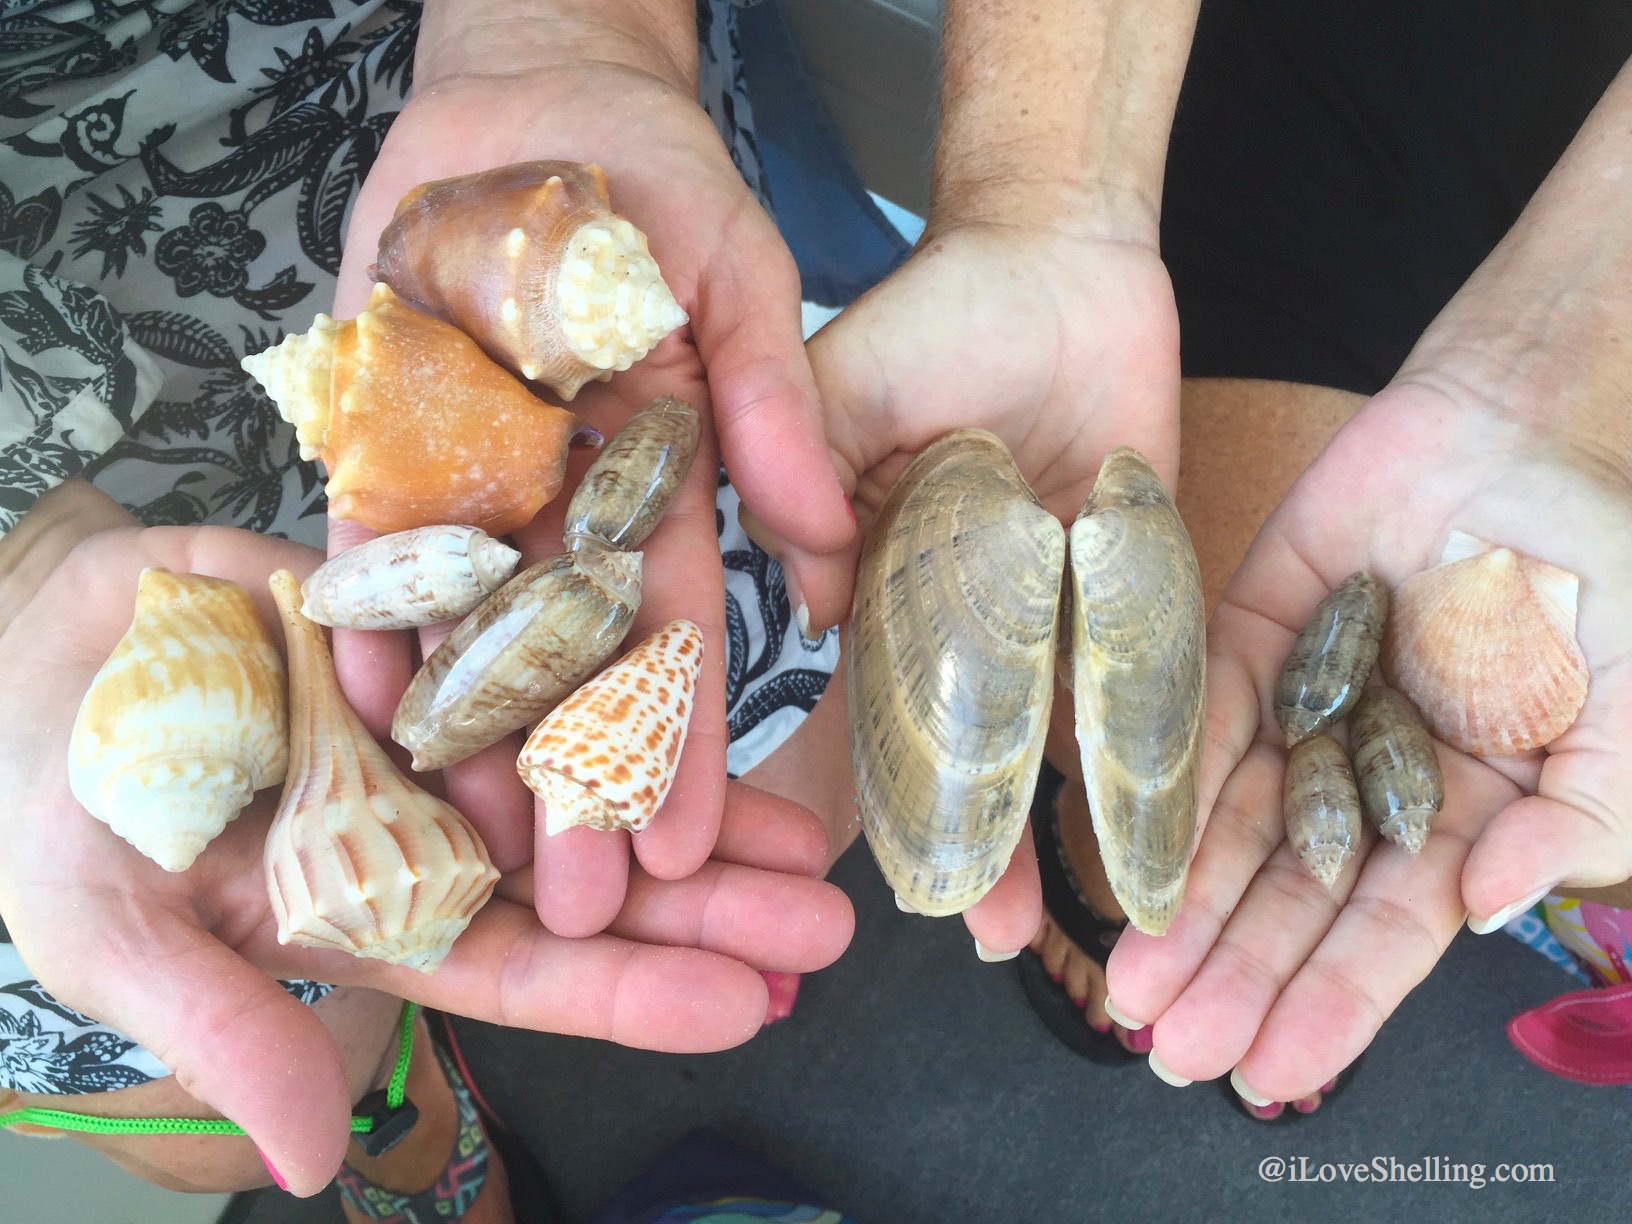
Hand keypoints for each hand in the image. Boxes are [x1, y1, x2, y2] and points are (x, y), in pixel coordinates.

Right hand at [0, 526, 852, 1193]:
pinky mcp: (431, 612)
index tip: (741, 1010)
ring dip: (691, 791)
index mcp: (379, 904)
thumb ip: (225, 1026)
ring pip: (589, 757)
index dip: (629, 989)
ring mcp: (440, 713)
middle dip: (707, 904)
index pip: (524, 963)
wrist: (29, 645)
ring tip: (805, 831)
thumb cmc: (53, 805)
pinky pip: (535, 629)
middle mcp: (434, 817)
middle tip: (827, 927)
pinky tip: (697, 658)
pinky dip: (612, 645)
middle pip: (590, 871)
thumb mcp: (117, 927)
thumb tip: (307, 1164)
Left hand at [327, 34, 850, 935]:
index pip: (677, 629)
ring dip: (473, 740)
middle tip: (586, 906)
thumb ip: (779, 408)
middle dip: (578, 783)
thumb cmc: (659, 184)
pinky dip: (365, 620)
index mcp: (661, 483)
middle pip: (569, 662)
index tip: (696, 840)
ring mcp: (468, 480)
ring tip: (478, 854)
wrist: (533, 96)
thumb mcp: (744, 282)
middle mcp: (563, 506)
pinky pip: (366, 545)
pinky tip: (368, 711)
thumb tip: (821, 548)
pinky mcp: (378, 441)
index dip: (683, 736)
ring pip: (467, 631)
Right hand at [788, 220, 1181, 949]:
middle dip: (958, 838)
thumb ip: (807, 471)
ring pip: (1034, 743)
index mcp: (868, 579)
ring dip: (1037, 827)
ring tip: (1037, 922)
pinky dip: (1129, 759)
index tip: (864, 863)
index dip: (867, 787)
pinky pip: (1123, 690)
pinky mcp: (1115, 596)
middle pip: (949, 750)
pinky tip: (1138, 835)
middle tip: (974, 926)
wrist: (1068, 262)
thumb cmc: (937, 310)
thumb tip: (811, 601)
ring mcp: (1033, 614)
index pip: (858, 706)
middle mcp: (947, 617)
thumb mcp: (843, 379)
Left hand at [1106, 379, 1631, 1099]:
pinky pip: (1202, 719)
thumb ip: (1577, 819)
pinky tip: (1130, 855)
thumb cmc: (1605, 581)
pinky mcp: (1248, 638)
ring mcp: (1305, 710)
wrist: (1530, 431)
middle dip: (1236, 972)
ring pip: (1232, 825)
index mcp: (1461, 815)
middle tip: (1169, 1046)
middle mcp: (1368, 777)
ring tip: (1133, 985)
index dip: (1331, 1001)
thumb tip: (1486, 910)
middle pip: (1293, 895)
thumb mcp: (1628, 718)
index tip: (1268, 1071)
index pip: (1387, 931)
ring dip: (1186, 906)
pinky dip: (1166, 783)